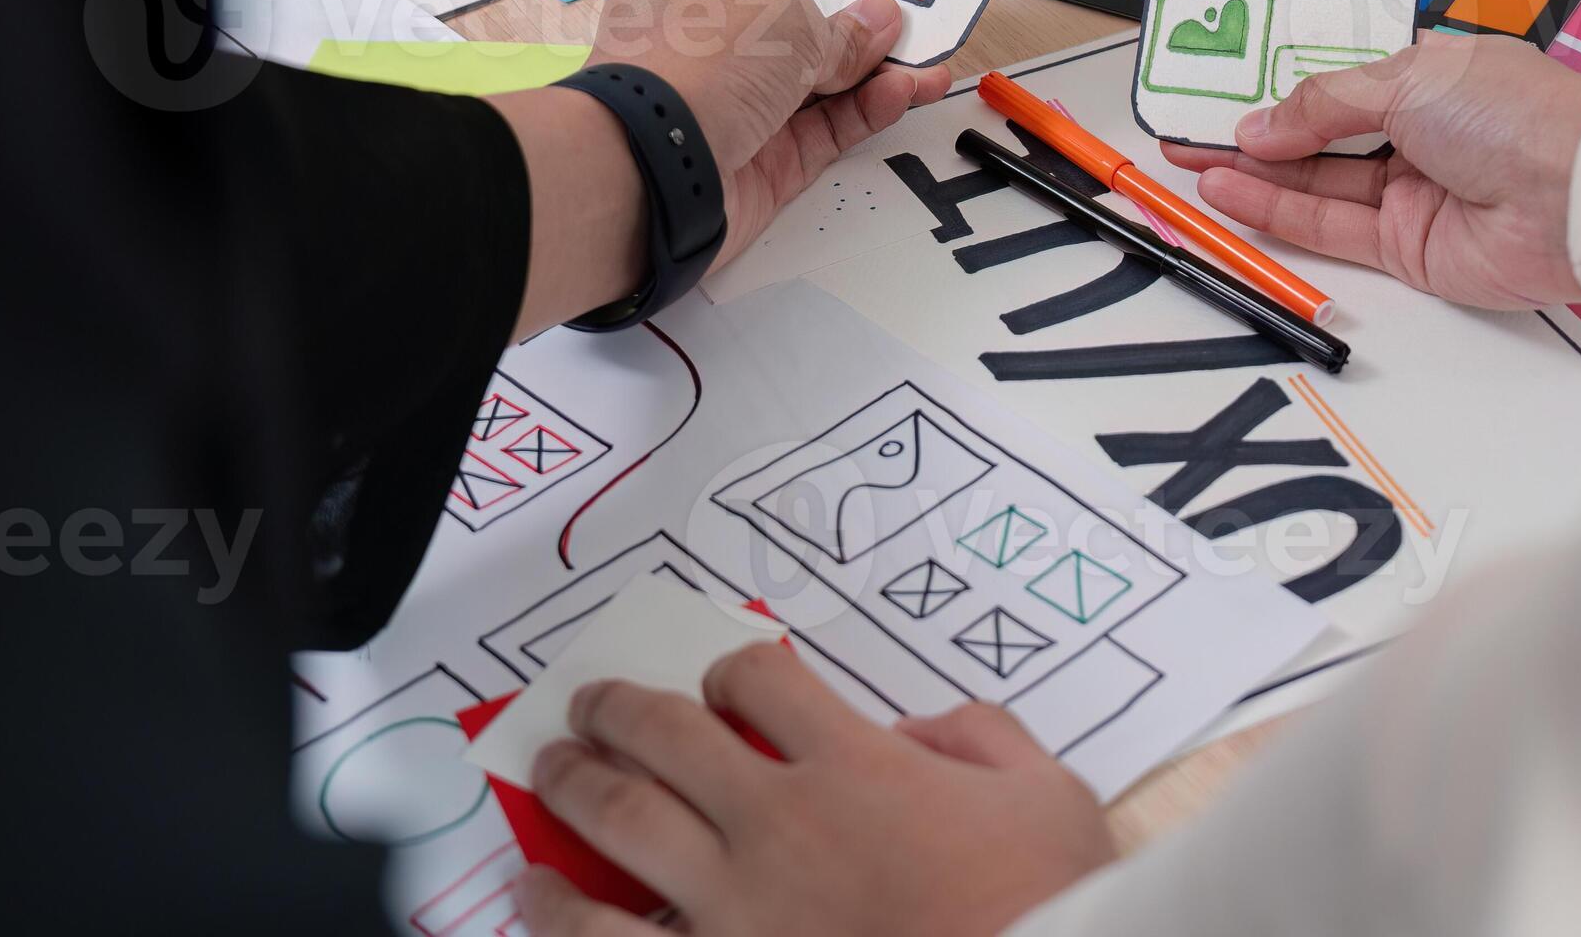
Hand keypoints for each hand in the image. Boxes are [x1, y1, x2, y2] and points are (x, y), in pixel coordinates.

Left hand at [490, 0, 951, 333]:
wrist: (643, 189)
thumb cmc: (680, 78)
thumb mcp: (776, 20)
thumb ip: (836, 23)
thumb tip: (878, 27)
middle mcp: (697, 33)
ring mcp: (729, 98)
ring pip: (816, 68)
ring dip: (873, 57)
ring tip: (926, 44)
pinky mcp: (758, 156)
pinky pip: (827, 123)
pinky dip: (869, 106)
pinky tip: (908, 89)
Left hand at [514, 643, 1116, 936]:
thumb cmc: (1047, 907)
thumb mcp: (1048, 797)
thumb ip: (979, 739)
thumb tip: (919, 734)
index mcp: (857, 768)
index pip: (761, 681)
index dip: (737, 667)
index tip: (730, 681)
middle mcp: (778, 825)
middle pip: (665, 734)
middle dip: (619, 707)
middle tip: (593, 701)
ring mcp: (737, 909)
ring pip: (620, 823)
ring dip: (574, 784)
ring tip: (553, 767)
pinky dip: (558, 912)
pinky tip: (532, 894)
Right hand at [1157, 34, 1580, 310]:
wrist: (1580, 197)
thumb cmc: (1511, 113)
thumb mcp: (1407, 78)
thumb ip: (1324, 103)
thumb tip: (1260, 125)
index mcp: (1433, 76)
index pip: (1342, 79)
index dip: (1283, 83)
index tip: (1222, 83)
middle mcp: (1423, 133)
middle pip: (1322, 135)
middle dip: (1255, 131)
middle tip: (1184, 128)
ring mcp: (1415, 192)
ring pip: (1317, 184)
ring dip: (1253, 173)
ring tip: (1187, 160)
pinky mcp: (1410, 250)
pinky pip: (1330, 228)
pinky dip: (1277, 211)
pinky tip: (1227, 190)